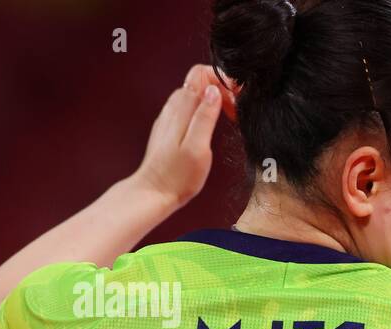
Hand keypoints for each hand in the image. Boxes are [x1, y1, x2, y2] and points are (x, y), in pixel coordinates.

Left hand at [131, 65, 227, 209]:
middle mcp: (173, 108)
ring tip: (228, 119)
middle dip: (221, 90)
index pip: (200, 73)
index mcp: (182, 109)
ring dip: (214, 101)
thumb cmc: (178, 176)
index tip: (236, 96)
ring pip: (195, 95)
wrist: (154, 192)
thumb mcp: (198, 147)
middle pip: (199, 82)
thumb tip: (213, 91)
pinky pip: (190, 109)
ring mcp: (170, 117)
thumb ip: (205, 117)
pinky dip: (205, 111)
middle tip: (235, 112)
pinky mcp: (170, 128)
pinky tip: (211, 128)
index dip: (221, 80)